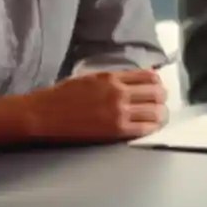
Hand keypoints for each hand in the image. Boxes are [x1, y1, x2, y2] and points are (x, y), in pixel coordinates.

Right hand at [25, 69, 167, 141]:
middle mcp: (119, 92)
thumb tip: (134, 81)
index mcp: (112, 77)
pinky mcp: (115, 130)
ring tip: (160, 116)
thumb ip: (113, 79)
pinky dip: (152, 127)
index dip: (158, 82)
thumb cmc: (63, 95)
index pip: (149, 76)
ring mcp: (118, 112)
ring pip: (155, 111)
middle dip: (162, 98)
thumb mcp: (90, 78)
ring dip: (161, 113)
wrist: (44, 114)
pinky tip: (152, 127)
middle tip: (161, 102)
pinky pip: (144, 128)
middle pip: (156, 93)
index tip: (158, 87)